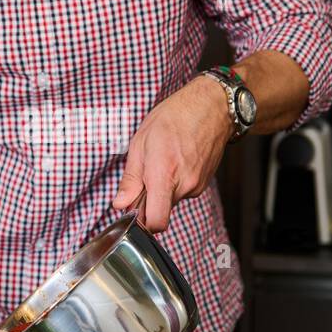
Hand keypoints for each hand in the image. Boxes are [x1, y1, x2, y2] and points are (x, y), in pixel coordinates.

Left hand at [111, 75, 233, 232]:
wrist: (210, 107)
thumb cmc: (174, 118)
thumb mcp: (140, 143)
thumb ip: (131, 178)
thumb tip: (120, 203)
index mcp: (164, 175)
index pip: (156, 222)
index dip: (143, 223)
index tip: (134, 213)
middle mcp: (184, 185)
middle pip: (161, 210)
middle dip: (150, 199)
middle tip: (146, 173)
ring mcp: (197, 185)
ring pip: (172, 200)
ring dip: (164, 188)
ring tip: (164, 159)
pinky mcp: (204, 183)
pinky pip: (184, 191)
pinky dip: (176, 181)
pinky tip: (177, 159)